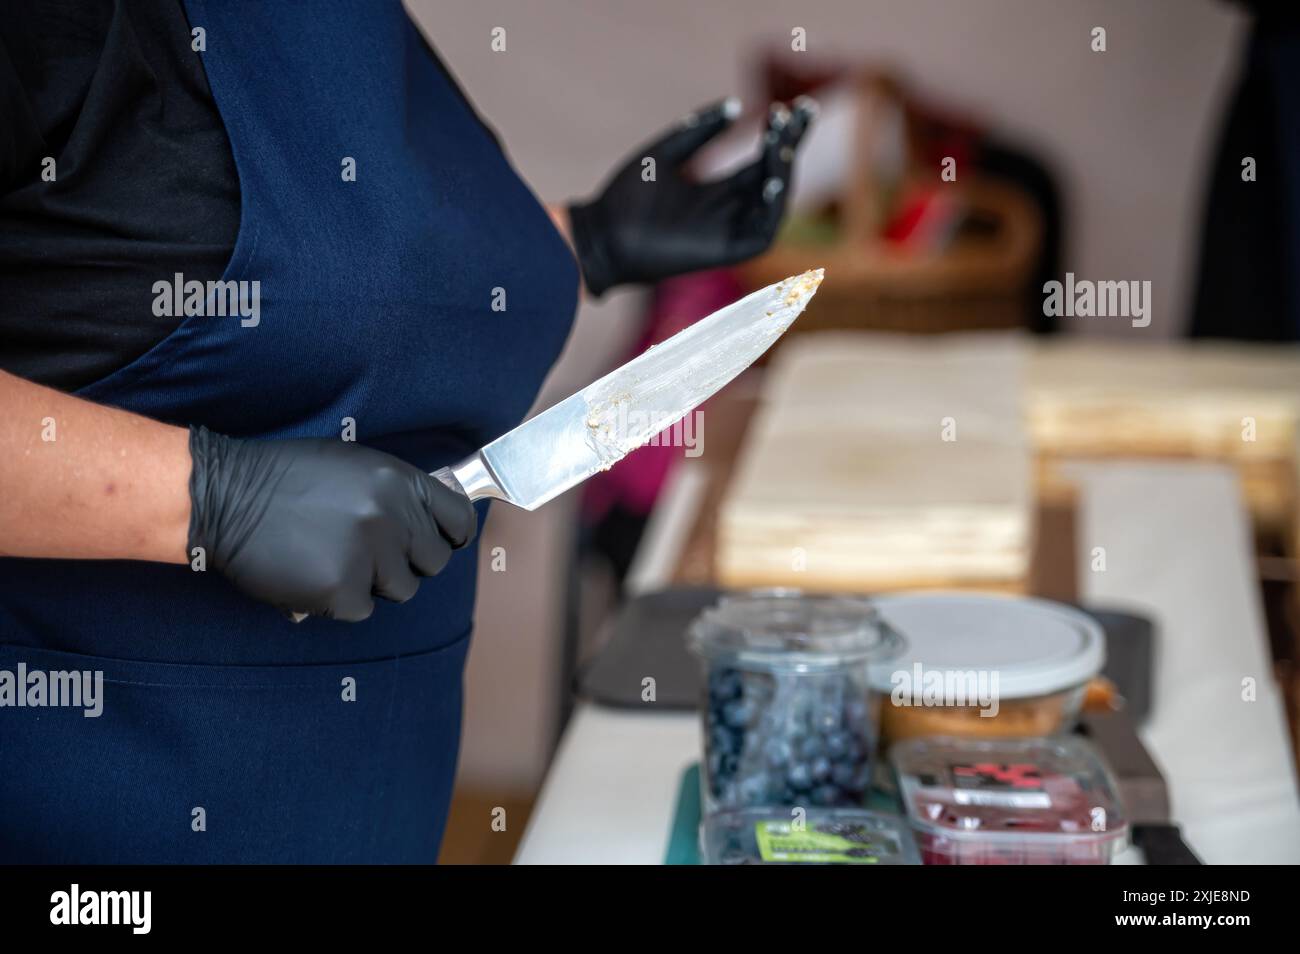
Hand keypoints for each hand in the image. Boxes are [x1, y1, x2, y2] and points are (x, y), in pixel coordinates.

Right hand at [187, 426, 475, 620]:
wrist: (224, 496)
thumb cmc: (286, 479)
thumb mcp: (356, 467)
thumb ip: (398, 494)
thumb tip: (431, 523)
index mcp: (401, 481)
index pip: (460, 521)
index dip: (450, 537)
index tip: (437, 544)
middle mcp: (394, 517)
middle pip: (435, 562)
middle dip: (407, 563)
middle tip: (369, 554)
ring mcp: (370, 555)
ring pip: (401, 589)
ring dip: (373, 583)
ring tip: (333, 558)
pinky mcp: (342, 590)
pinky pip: (361, 610)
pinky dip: (339, 601)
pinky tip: (312, 574)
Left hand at [567, 96, 815, 295]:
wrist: (602, 235)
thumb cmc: (625, 198)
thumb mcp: (666, 153)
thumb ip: (700, 131)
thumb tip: (735, 105)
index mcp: (718, 190)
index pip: (762, 159)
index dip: (781, 134)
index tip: (794, 106)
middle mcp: (730, 211)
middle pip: (774, 177)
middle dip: (790, 145)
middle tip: (801, 113)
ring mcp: (729, 232)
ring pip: (773, 203)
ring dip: (783, 173)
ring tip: (783, 144)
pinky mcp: (725, 253)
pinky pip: (762, 233)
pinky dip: (771, 210)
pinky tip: (769, 181)